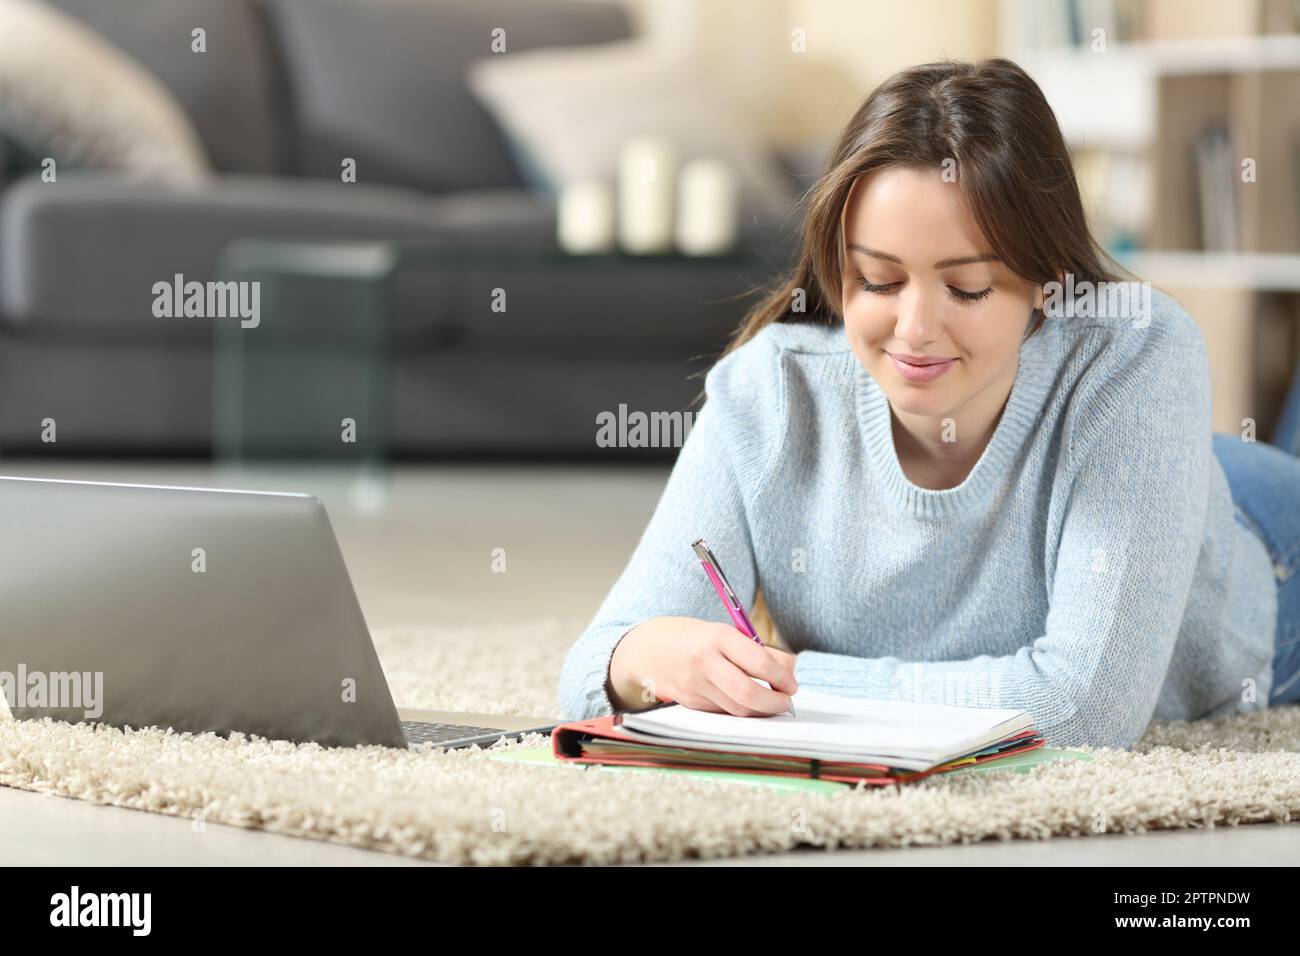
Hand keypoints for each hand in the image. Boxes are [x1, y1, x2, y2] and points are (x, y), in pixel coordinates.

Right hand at [607, 616, 798, 715]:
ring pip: (738, 710)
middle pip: (749, 694)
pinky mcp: (690, 703)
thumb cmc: (696, 638)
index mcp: (717, 636)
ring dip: (761, 711)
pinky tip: (747, 704)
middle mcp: (704, 662)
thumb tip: (789, 671)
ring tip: (771, 703)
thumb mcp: (724, 631)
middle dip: (775, 703)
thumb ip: (757, 650)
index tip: (791, 683)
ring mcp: (695, 685)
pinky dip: (741, 711)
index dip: (782, 677)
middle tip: (786, 701)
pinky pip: (724, 712)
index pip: (759, 662)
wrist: (648, 649)